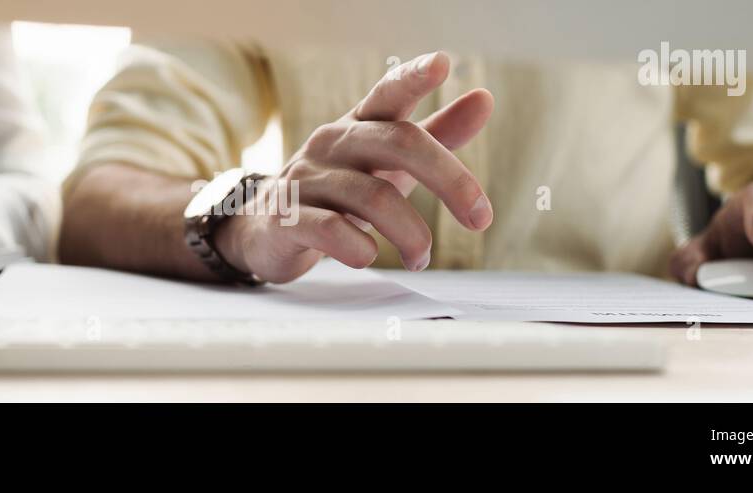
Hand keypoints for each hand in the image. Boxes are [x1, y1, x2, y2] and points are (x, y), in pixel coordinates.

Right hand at [214, 51, 494, 282]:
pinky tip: (368, 257)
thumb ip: (436, 134)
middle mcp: (332, 142)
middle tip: (481, 218)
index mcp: (360, 126)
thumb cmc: (342, 190)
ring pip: (371, 197)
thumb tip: (484, 99)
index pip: (388, 93)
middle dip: (450, 180)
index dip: (414, 77)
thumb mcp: (389, 162)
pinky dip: (357, 247)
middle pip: (398, 143)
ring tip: (420, 258)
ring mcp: (306, 178)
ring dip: (411, 234)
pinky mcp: (286, 217)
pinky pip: (328, 229)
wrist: (268, 229)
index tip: (443, 63)